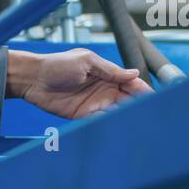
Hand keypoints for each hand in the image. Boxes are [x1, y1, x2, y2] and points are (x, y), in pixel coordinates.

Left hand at [6, 48, 151, 117]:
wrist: (33, 79)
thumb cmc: (57, 65)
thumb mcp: (86, 62)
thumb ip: (110, 70)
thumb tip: (134, 74)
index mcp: (106, 75)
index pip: (131, 84)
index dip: (143, 91)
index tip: (155, 98)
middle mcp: (103, 90)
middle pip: (128, 100)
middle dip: (139, 106)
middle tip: (151, 114)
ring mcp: (94, 104)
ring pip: (117, 112)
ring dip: (126, 117)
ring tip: (138, 123)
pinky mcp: (83, 116)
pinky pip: (100, 121)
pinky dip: (110, 124)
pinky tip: (118, 126)